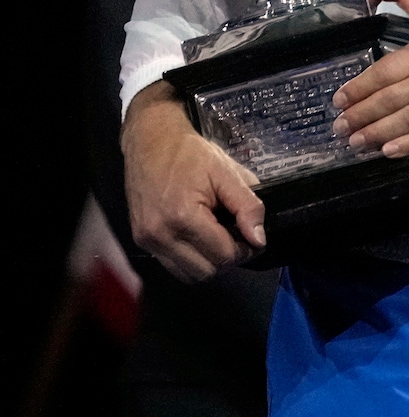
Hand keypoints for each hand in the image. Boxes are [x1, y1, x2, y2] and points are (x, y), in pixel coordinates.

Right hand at [123, 81, 265, 280]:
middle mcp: (160, 235)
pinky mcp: (141, 240)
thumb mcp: (227, 173)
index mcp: (183, 217)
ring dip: (209, 262)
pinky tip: (201, 236)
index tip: (254, 237)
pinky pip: (172, 265)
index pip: (223, 255)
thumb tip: (259, 238)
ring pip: (188, 274)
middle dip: (228, 259)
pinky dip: (191, 258)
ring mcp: (147, 240)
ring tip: (220, 237)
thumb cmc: (190, 153)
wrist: (150, 141)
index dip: (246, 249)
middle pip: (206, 271)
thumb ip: (247, 206)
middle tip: (239, 237)